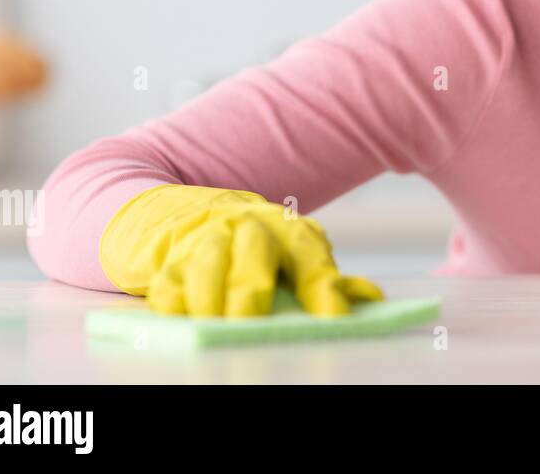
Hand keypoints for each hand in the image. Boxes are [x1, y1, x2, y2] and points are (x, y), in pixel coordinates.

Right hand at [99, 185, 382, 316]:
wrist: (197, 213)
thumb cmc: (259, 248)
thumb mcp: (296, 257)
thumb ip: (328, 280)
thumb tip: (372, 297)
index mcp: (290, 231)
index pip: (312, 260)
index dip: (325, 291)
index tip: (334, 319)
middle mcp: (249, 229)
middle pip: (254, 254)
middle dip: (252, 289)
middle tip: (250, 322)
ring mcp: (206, 240)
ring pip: (206, 263)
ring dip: (209, 297)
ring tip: (214, 326)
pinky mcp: (169, 260)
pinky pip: (168, 283)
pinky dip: (173, 303)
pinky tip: (181, 319)